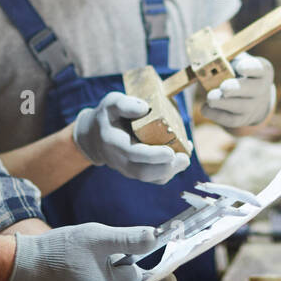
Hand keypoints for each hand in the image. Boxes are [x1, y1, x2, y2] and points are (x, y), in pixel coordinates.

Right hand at [72, 91, 189, 183]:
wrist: (94, 135)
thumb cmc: (107, 116)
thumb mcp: (111, 102)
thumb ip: (125, 104)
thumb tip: (145, 108)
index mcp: (113, 142)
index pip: (133, 154)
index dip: (153, 155)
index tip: (170, 152)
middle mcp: (119, 160)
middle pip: (142, 172)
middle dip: (166, 168)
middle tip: (185, 158)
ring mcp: (126, 169)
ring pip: (149, 178)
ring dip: (170, 172)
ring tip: (185, 158)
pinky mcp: (135, 172)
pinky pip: (152, 178)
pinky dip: (169, 171)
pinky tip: (181, 158)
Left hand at [201, 54, 275, 128]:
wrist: (249, 97)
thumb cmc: (236, 73)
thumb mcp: (233, 62)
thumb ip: (222, 62)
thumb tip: (204, 67)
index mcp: (262, 70)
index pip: (259, 68)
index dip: (250, 68)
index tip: (240, 67)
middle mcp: (261, 89)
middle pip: (254, 89)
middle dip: (237, 88)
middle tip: (224, 88)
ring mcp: (253, 106)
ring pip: (240, 106)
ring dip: (223, 103)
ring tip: (210, 98)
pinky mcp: (242, 119)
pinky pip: (230, 119)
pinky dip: (215, 114)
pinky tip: (205, 107)